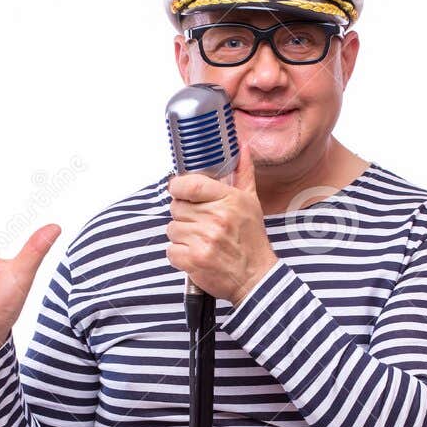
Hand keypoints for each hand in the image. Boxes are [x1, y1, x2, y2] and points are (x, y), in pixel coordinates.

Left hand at [166, 141, 278, 304]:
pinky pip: (171, 250)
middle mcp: (216, 219)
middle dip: (184, 215)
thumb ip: (244, 174)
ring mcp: (204, 240)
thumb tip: (242, 148)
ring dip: (182, 236)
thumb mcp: (252, 203)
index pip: (190, 184)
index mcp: (229, 201)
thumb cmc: (251, 241)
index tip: (180, 191)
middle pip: (177, 207)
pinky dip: (180, 255)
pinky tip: (196, 255)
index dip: (178, 187)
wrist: (255, 278)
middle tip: (200, 224)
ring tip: (201, 241)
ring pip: (172, 229)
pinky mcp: (193, 260)